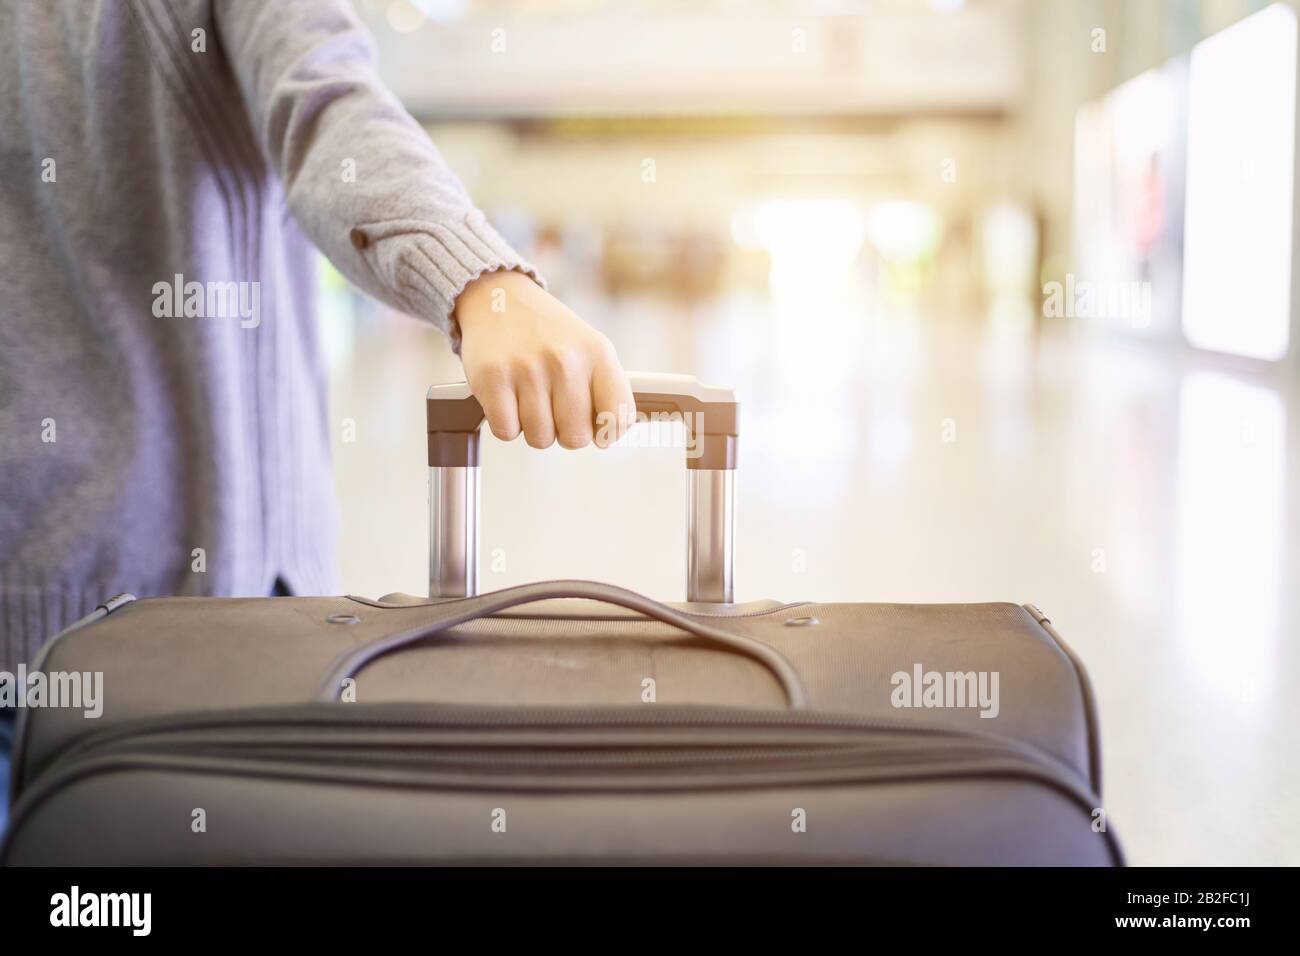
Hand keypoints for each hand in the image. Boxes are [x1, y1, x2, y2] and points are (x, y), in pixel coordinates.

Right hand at [453, 270, 633, 448]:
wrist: (498, 298)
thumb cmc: (547, 334)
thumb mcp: (588, 348)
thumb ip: (605, 389)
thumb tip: (607, 436)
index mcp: (598, 352)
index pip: (618, 416)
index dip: (607, 433)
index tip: (596, 430)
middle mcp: (565, 359)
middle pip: (576, 437)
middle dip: (565, 432)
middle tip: (554, 409)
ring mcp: (528, 368)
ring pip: (540, 438)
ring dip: (533, 427)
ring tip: (529, 398)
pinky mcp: (492, 377)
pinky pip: (507, 431)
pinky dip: (506, 423)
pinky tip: (508, 398)